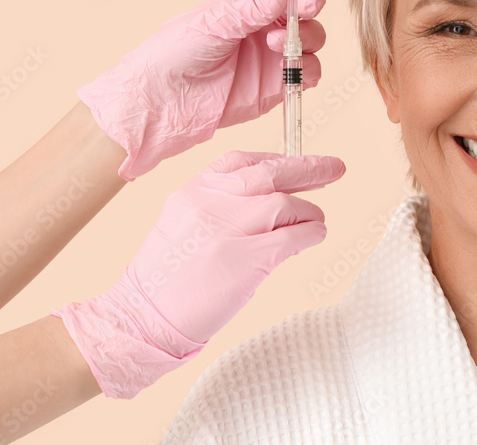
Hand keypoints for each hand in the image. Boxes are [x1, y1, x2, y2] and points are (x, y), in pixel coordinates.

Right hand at [51, 150, 345, 398]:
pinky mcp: (244, 261)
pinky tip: (316, 236)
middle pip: (269, 173)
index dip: (276, 158)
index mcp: (193, 191)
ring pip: (284, 204)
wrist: (140, 318)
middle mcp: (209, 203)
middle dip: (308, 168)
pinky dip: (311, 233)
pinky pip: (292, 237)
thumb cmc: (166, 277)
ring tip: (316, 220)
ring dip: (309, 211)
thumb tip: (271, 197)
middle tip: (335, 168)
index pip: (241, 160)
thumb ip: (219, 204)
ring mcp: (227, 231)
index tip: (297, 161)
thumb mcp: (183, 223)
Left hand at [79, 0, 327, 180]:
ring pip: (311, 36)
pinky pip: (308, 71)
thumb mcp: (214, 22)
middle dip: (310, 3)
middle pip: (303, 5)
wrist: (163, 103)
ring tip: (276, 42)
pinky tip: (292, 67)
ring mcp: (273, 53)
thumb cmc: (175, 54)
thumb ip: (253, 4)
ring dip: (307, 35)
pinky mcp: (278, 83)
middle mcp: (263, 23)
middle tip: (306, 7)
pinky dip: (309, 67)